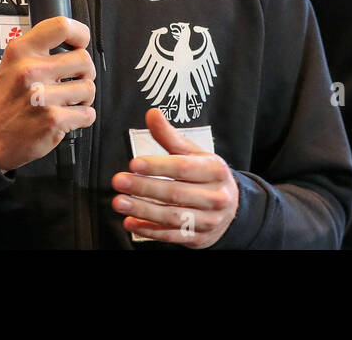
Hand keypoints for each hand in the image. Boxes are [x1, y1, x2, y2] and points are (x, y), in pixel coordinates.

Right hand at [0, 16, 95, 172]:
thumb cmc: (6, 99)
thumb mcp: (12, 63)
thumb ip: (39, 48)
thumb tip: (75, 40)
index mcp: (21, 51)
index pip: (61, 26)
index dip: (80, 34)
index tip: (80, 44)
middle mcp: (31, 71)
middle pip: (84, 59)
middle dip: (85, 72)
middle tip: (74, 81)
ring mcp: (42, 97)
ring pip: (89, 88)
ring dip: (84, 97)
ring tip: (67, 101)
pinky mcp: (53, 120)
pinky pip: (88, 114)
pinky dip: (82, 117)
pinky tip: (67, 117)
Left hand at [112, 108, 238, 247]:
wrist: (232, 209)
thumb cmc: (208, 176)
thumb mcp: (196, 154)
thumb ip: (171, 137)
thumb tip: (152, 114)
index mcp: (215, 170)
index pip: (184, 167)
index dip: (158, 166)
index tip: (134, 163)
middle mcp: (215, 196)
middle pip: (176, 192)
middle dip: (144, 187)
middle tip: (119, 181)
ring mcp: (208, 220)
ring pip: (172, 216)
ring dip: (143, 210)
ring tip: (119, 202)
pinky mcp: (198, 238)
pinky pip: (171, 235)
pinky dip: (149, 230)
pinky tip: (131, 222)